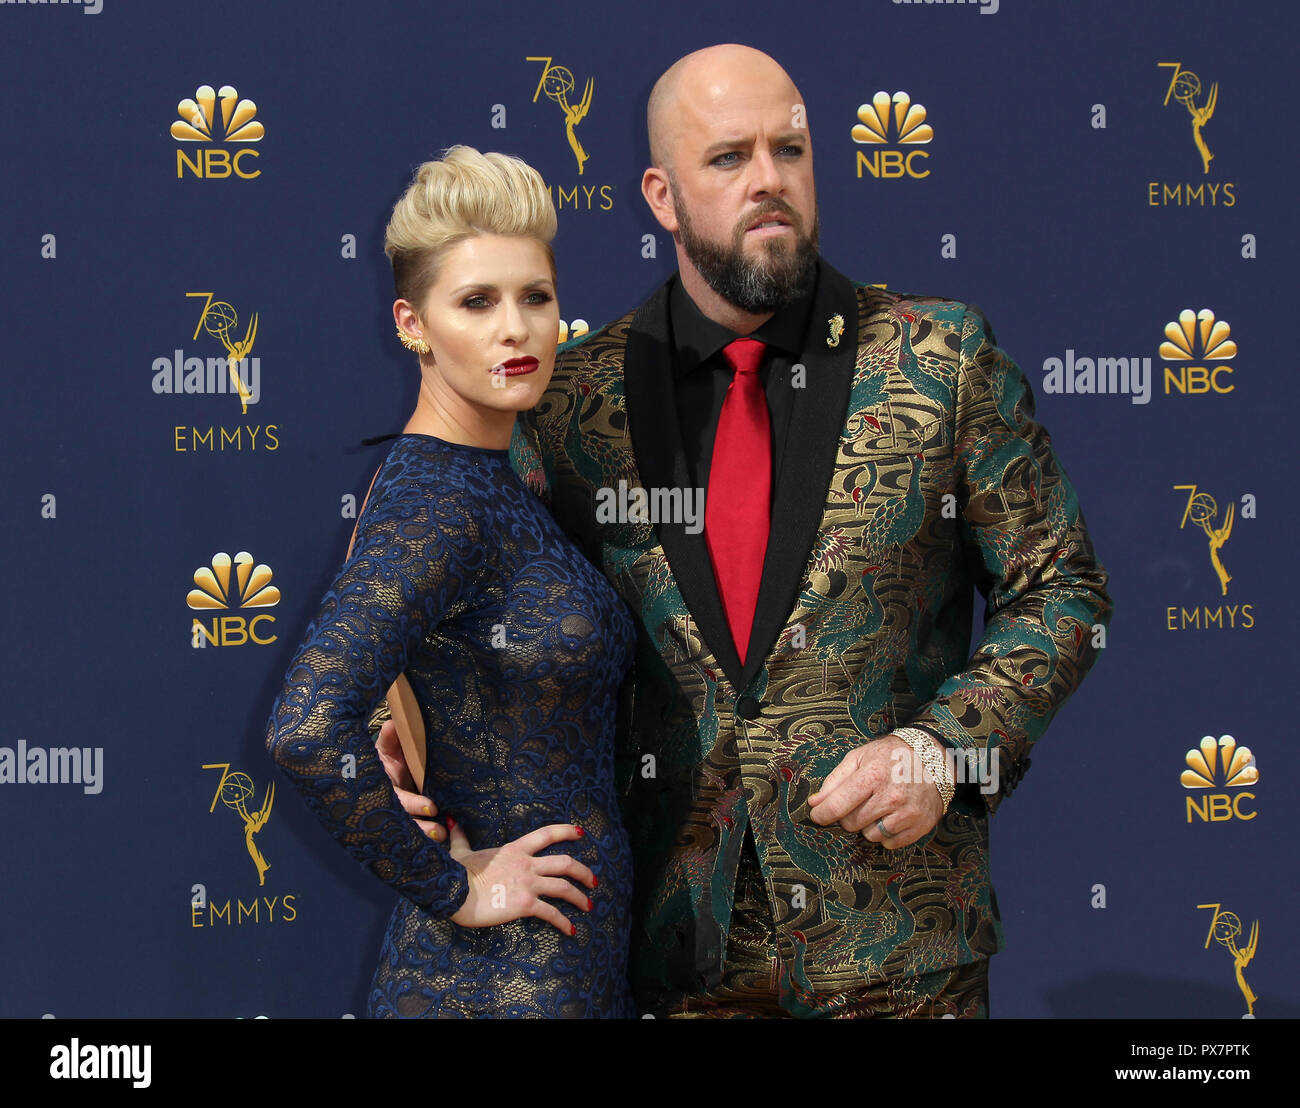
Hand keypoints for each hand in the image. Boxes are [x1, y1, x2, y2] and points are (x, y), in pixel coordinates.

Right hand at [374, 718, 443, 842]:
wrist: (396, 761)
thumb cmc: (392, 756)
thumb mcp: (389, 747)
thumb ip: (390, 738)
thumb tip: (391, 724)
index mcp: (391, 789)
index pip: (402, 800)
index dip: (415, 805)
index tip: (432, 807)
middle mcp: (399, 804)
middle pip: (410, 820)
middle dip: (424, 827)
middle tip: (440, 831)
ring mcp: (409, 812)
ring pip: (418, 827)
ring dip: (430, 833)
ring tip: (444, 836)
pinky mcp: (420, 816)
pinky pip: (427, 828)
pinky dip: (435, 835)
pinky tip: (451, 837)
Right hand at [447, 822, 594, 935]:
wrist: (452, 890)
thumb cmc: (455, 872)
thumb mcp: (461, 851)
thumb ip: (461, 837)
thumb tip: (450, 821)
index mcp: (515, 849)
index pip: (547, 834)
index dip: (567, 831)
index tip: (581, 833)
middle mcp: (527, 864)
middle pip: (565, 863)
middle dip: (584, 872)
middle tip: (594, 881)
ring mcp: (528, 883)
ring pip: (564, 887)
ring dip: (580, 897)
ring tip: (589, 906)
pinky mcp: (525, 903)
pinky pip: (551, 913)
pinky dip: (563, 922)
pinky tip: (570, 930)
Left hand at [807, 734, 944, 848]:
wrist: (932, 759)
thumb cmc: (890, 757)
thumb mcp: (859, 757)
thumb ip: (834, 781)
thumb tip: (814, 803)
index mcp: (873, 775)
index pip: (838, 805)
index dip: (822, 814)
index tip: (817, 815)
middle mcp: (891, 796)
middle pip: (852, 823)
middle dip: (847, 817)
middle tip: (857, 803)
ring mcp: (908, 813)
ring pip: (870, 836)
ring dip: (868, 826)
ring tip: (877, 807)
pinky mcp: (920, 826)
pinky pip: (890, 843)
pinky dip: (886, 834)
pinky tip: (890, 817)